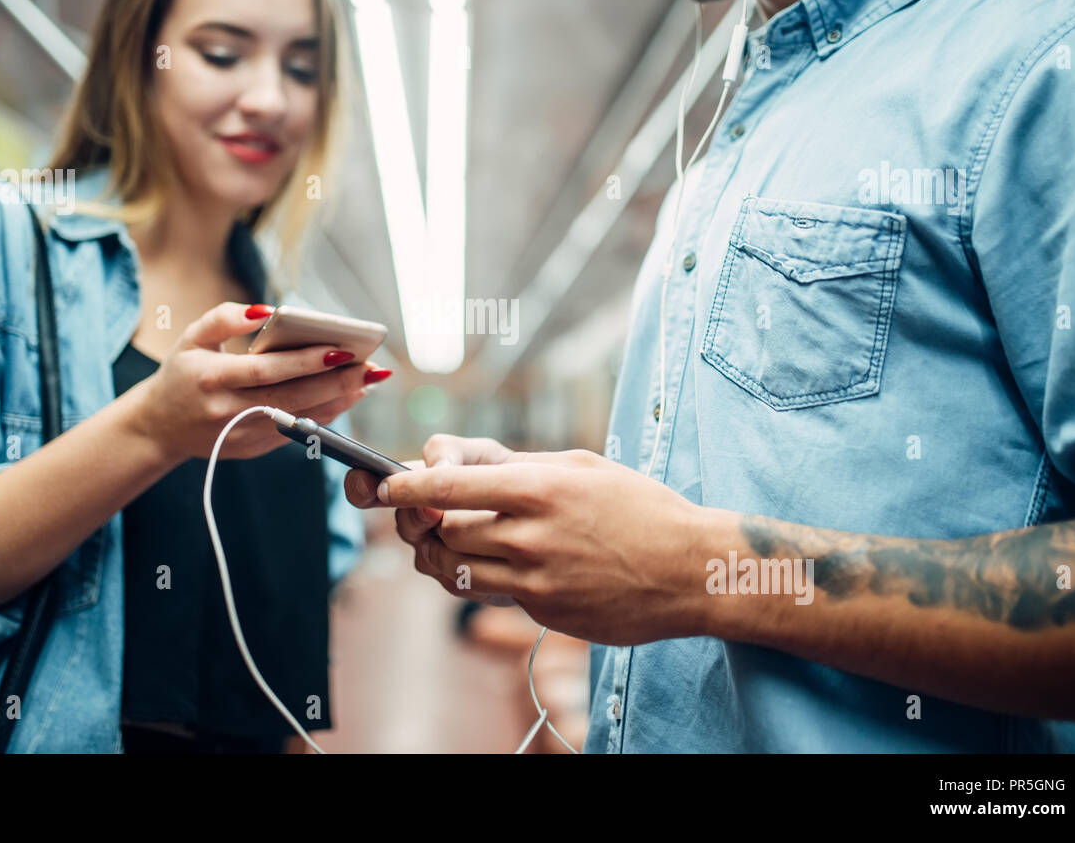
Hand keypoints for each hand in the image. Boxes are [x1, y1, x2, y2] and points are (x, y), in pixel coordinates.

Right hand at [131, 302, 390, 461]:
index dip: (305, 362)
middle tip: (370, 367)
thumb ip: (225, 318)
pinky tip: (347, 397)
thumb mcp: (191, 337)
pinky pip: (296, 433)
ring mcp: (241, 435)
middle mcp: (227, 410)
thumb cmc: (182, 373)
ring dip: (338, 401)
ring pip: (299, 419)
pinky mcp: (253, 449)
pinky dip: (324, 416)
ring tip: (368, 381)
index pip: (266, 370)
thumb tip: (268, 311)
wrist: (159, 428)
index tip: (341, 349)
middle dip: (335, 383)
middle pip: (291, 397)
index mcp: (211, 378)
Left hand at [363, 444, 732, 644]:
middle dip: (424, 523)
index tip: (384, 485)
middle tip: (421, 515)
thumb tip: (458, 462)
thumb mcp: (581, 466)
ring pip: (458, 570)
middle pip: (443, 532)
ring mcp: (536, 580)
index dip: (405, 485)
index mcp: (538, 489)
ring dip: (445, 555)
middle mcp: (530, 536)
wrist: (691, 570)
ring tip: (452, 540)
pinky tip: (510, 562)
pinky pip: (494, 594)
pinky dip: (488, 577)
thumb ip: (517, 464)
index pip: (446, 486)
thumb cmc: (639, 508)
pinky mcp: (544, 612)